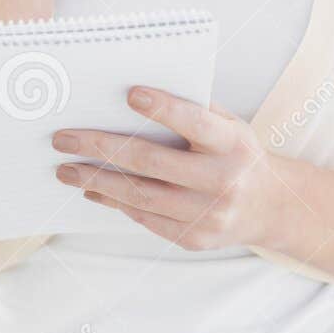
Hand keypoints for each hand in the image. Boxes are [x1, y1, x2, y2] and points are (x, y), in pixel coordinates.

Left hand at [51, 86, 271, 250]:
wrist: (270, 206)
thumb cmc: (237, 153)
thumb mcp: (229, 125)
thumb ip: (193, 110)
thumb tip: (130, 95)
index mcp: (233, 144)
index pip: (196, 123)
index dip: (164, 108)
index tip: (130, 93)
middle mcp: (223, 181)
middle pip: (152, 162)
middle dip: (101, 148)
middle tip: (63, 139)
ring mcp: (208, 215)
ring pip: (140, 196)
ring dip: (96, 181)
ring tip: (65, 169)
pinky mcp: (193, 239)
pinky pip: (145, 218)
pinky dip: (114, 202)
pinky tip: (93, 188)